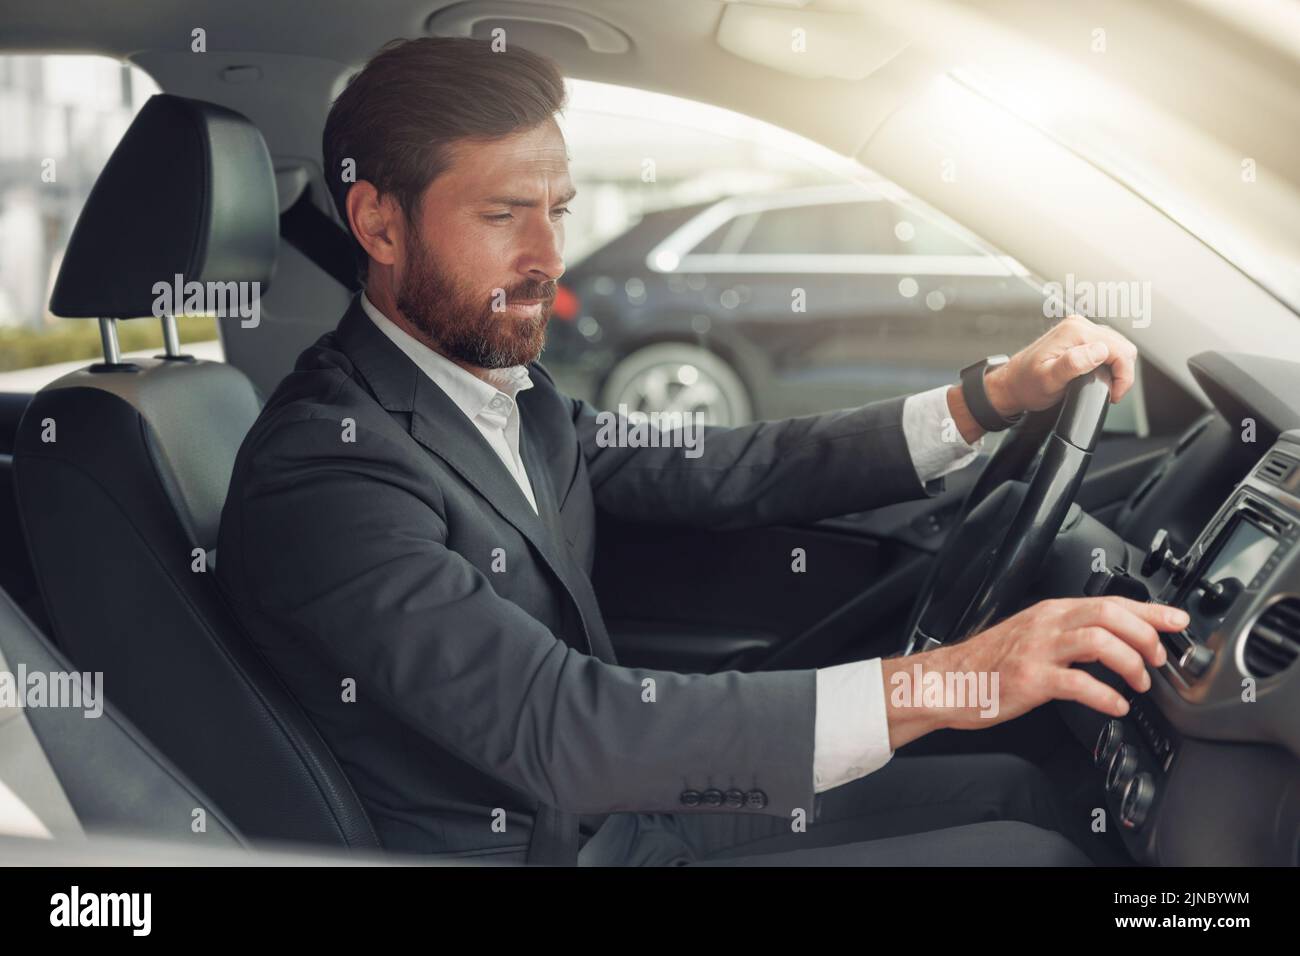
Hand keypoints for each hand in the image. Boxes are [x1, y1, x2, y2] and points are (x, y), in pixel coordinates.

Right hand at [881, 596, 1185, 749]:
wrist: (946, 681)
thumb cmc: (987, 665)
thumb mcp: (1032, 637)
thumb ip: (1068, 636)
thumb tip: (1112, 644)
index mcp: (1050, 612)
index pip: (1111, 601)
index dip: (1151, 611)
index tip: (1178, 621)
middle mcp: (1047, 624)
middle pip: (1111, 614)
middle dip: (1146, 636)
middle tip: (1158, 659)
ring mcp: (1038, 651)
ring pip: (1099, 641)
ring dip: (1130, 663)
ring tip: (1138, 684)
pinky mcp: (1030, 680)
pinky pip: (1079, 683)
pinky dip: (1106, 696)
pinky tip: (1115, 706)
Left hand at [985, 315, 1139, 416]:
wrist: (1011, 383)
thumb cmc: (1026, 384)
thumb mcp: (1048, 380)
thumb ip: (1074, 364)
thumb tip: (1099, 351)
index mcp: (1075, 332)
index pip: (1119, 349)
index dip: (1123, 375)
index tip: (1114, 394)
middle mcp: (1078, 325)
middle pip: (1122, 346)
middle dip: (1122, 372)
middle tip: (1111, 393)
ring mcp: (1079, 329)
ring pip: (1117, 346)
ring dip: (1117, 368)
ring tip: (1106, 386)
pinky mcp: (1078, 336)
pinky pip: (1106, 347)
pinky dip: (1109, 363)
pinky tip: (1100, 376)